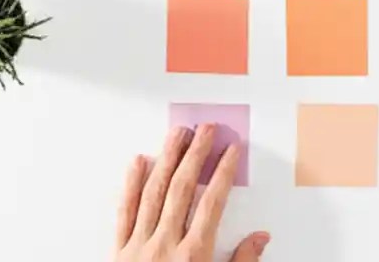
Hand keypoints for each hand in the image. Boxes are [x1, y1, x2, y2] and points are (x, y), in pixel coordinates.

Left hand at [115, 125, 269, 261]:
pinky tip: (137, 163)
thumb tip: (260, 239)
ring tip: (177, 135)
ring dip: (166, 159)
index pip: (213, 202)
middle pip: (182, 188)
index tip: (232, 150)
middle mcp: (164, 246)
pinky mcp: (117, 253)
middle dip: (196, 154)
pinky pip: (124, 212)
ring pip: (153, 193)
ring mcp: (138, 247)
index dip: (224, 172)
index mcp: (192, 256)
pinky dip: (131, 185)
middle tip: (207, 129)